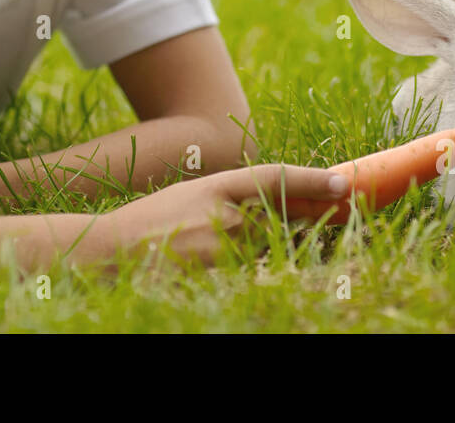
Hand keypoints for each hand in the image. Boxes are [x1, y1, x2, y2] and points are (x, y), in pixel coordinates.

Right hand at [109, 163, 347, 268]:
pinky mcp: (216, 276)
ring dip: (265, 247)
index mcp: (217, 185)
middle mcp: (225, 215)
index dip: (314, 180)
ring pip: (263, 249)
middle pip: (281, 221)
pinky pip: (245, 270)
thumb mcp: (192, 197)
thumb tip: (276, 209)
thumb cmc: (150, 222)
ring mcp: (221, 248)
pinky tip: (209, 260)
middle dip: (307, 220)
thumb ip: (232, 201)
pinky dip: (242, 266)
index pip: (277, 178)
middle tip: (336, 215)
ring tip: (225, 242)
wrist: (109, 249)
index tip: (345, 182)